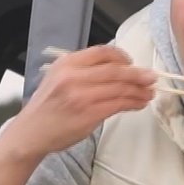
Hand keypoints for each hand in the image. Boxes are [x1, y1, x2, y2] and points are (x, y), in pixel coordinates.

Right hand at [6, 45, 155, 157]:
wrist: (31, 132)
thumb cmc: (48, 107)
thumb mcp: (59, 78)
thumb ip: (84, 71)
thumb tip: (117, 70)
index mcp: (67, 63)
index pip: (102, 52)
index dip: (122, 57)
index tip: (133, 63)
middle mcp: (74, 76)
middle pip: (115, 70)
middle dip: (138, 74)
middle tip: (152, 78)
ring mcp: (82, 95)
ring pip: (120, 88)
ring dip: (139, 91)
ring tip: (149, 93)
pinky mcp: (89, 114)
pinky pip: (118, 105)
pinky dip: (132, 103)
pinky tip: (139, 103)